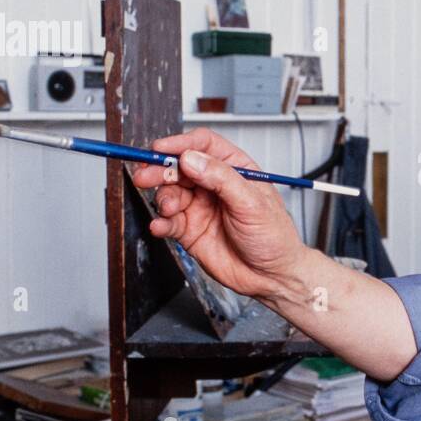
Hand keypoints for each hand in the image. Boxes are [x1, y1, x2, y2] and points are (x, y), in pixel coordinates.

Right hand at [130, 128, 306, 297]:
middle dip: (161, 169)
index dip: (181, 143)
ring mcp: (199, 207)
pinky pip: (168, 221)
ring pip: (170, 192)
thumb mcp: (252, 203)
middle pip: (179, 167)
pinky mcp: (189, 230)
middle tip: (146, 176)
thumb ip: (221, 178)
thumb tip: (192, 158)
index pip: (203, 145)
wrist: (271, 276)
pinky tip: (160, 225)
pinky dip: (160, 222)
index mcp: (234, 169)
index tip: (162, 147)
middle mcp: (213, 185)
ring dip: (163, 197)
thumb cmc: (273, 237)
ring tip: (169, 208)